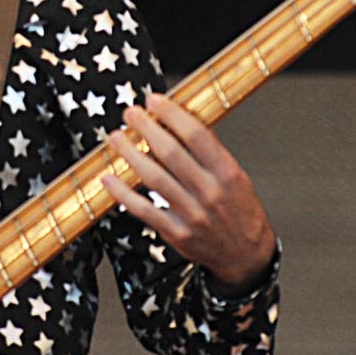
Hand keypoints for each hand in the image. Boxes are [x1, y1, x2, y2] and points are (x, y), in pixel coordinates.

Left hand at [101, 92, 275, 291]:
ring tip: (116, 138)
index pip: (197, 135)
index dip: (172, 114)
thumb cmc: (239, 210)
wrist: (246, 254)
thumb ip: (209, 154)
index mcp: (227, 173)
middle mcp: (210, 192)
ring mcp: (192, 214)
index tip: (154, 100)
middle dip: (146, 129)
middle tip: (130, 114)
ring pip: (154, 178)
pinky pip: (144, 210)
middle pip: (171, 153)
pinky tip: (109, 178)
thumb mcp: (236, 176)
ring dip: (130, 155)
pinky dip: (123, 194)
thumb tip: (176, 122)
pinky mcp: (177, 234)